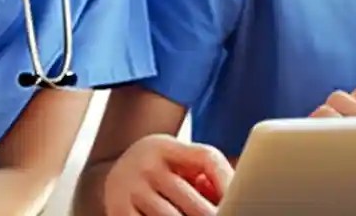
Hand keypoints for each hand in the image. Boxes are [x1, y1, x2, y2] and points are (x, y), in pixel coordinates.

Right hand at [103, 134, 232, 215]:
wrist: (114, 172)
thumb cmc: (160, 168)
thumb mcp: (178, 161)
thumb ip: (204, 174)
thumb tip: (230, 197)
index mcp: (168, 147)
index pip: (206, 157)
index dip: (227, 180)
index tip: (241, 198)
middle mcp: (147, 165)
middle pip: (191, 199)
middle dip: (212, 214)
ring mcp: (130, 190)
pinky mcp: (117, 211)